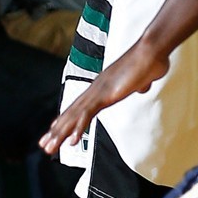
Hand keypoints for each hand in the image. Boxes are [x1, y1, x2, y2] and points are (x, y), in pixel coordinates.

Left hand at [39, 38, 169, 155]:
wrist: (153, 50)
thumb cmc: (152, 60)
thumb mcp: (144, 77)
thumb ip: (140, 84)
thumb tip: (142, 86)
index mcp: (104, 85)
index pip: (80, 106)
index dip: (67, 120)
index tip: (55, 130)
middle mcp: (97, 88)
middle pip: (72, 112)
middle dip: (57, 130)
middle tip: (45, 145)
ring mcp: (99, 91)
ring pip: (74, 116)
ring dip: (61, 133)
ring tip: (50, 148)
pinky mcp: (106, 94)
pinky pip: (88, 114)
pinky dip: (78, 128)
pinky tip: (71, 141)